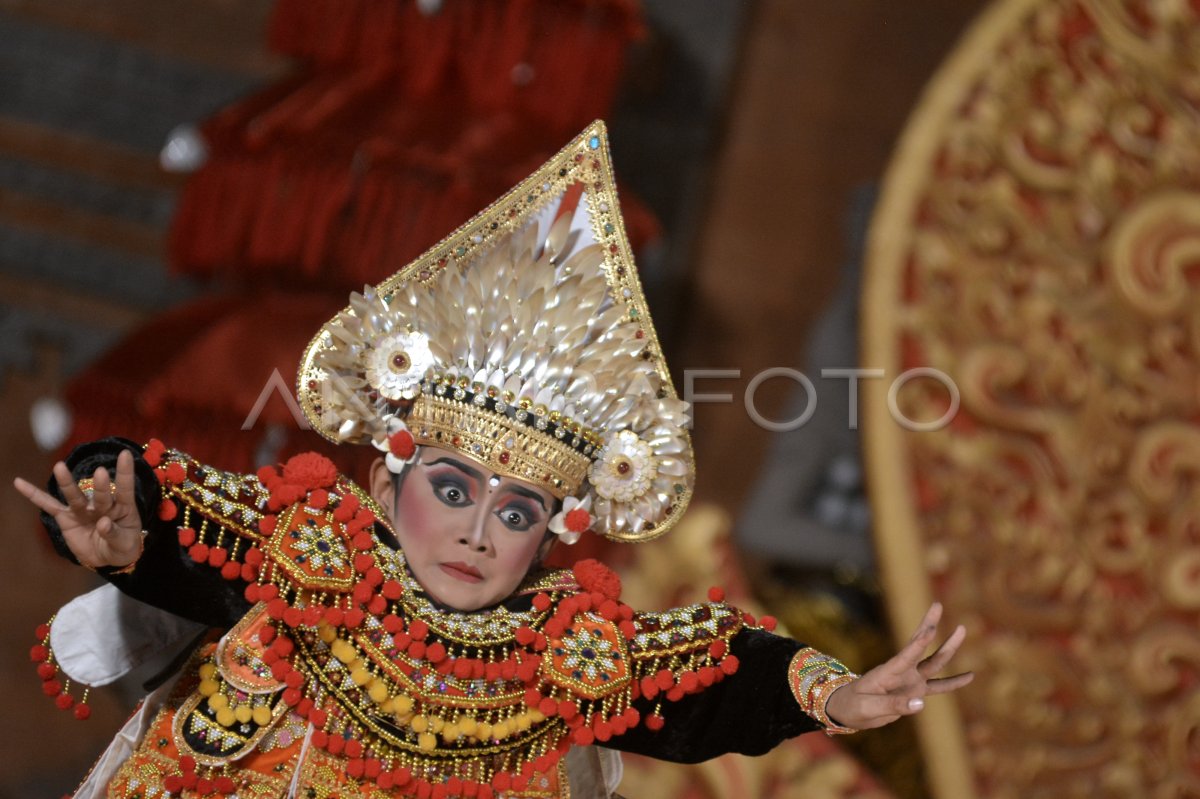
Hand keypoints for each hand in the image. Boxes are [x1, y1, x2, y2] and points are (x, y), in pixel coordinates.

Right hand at [14, 449, 143, 568]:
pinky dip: (34, 495)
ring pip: (75, 496)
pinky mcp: (66, 517)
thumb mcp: (125, 543)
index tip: (125, 454)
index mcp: (123, 507)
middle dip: (100, 485)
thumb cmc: (122, 545)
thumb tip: (103, 523)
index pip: (125, 488)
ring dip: (67, 483)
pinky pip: (49, 505)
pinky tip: (20, 482)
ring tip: (59, 467)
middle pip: (100, 495)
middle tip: (101, 472)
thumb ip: (114, 533)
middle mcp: (102, 505)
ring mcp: (83, 509)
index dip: (125, 472)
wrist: (107, 557)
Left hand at [823, 602, 972, 729]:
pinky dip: (954, 682)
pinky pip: (938, 685)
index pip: (905, 655)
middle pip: (919, 645)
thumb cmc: (853, 706)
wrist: (847, 710)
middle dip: (929, 625)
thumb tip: (921, 703)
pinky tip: (970, 675)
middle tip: (936, 604)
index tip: (929, 628)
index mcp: (887, 672)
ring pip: (933, 661)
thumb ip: (894, 706)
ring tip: (962, 629)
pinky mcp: (915, 691)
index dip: (918, 642)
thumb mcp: (868, 708)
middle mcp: (901, 672)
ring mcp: (910, 680)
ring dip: (948, 647)